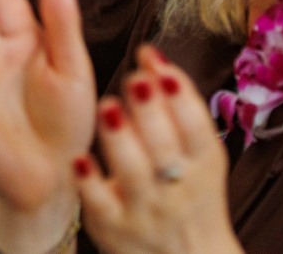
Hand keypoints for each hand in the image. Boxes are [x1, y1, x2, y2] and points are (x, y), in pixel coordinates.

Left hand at [79, 46, 239, 253]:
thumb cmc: (189, 192)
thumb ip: (179, 106)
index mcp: (203, 163)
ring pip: (133, 172)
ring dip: (120, 138)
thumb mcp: (200, 154)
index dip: (179, 91)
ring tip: (108, 108)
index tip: (155, 61)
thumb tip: (151, 55)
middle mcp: (176, 186)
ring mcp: (144, 209)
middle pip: (165, 146)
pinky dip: (90, 181)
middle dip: (151, 110)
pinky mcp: (112, 227)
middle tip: (134, 79)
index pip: (197, 125)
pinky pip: (99, 204)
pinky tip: (79, 157)